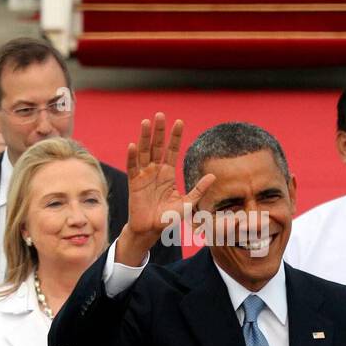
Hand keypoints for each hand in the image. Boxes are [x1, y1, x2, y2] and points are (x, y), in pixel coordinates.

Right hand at [117, 113, 213, 265]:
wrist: (152, 230)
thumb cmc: (169, 218)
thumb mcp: (188, 203)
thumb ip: (199, 189)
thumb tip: (213, 176)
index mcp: (168, 173)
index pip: (172, 150)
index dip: (175, 137)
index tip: (180, 122)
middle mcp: (155, 171)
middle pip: (157, 146)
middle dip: (159, 131)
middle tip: (160, 114)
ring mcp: (144, 175)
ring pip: (144, 152)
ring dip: (145, 137)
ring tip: (146, 122)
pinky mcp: (134, 183)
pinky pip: (132, 167)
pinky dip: (132, 156)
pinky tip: (133, 145)